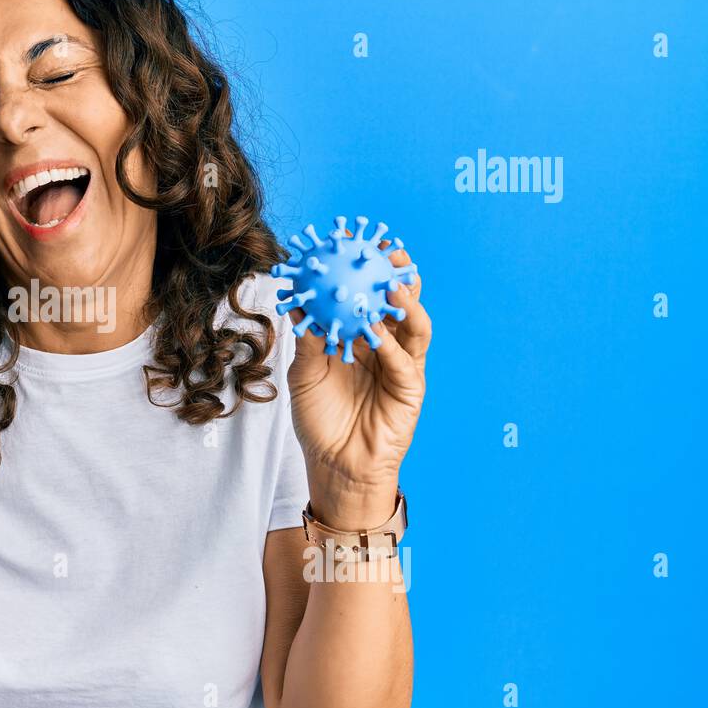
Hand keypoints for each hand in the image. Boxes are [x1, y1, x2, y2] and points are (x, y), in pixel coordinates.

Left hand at [285, 241, 431, 525]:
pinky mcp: (411, 389)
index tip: (359, 243)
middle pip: (399, 303)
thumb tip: (295, 301)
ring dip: (406, 304)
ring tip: (393, 283)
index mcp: (360, 338)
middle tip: (389, 251)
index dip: (368, 271)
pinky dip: (394, 344)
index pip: (369, 297)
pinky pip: (405, 361)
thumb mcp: (304, 374)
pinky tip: (381, 331)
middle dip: (398, 275)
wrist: (334, 464)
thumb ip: (307, 339)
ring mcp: (401, 366)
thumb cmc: (319, 420)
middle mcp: (385, 347)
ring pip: (413, 326)